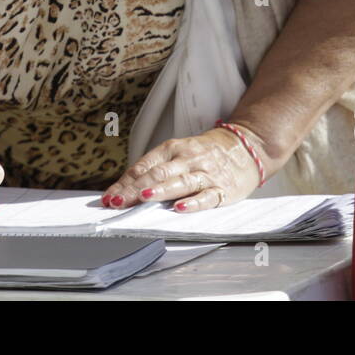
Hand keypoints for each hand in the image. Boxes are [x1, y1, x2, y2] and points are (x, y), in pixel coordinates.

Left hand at [102, 127, 262, 212]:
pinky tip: (180, 208)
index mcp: (172, 148)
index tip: (109, 196)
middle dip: (135, 188)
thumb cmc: (204, 153)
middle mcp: (187, 159)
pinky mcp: (222, 188)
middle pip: (157, 174)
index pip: (144, 166)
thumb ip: (155, 169)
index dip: (125, 181)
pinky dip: (193, 203)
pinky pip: (206, 196)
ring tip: (143, 197)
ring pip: (180, 182)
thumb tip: (124, 189)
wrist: (245, 147)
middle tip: (117, 200)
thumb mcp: (178, 153)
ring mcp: (204, 173)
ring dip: (160, 191)